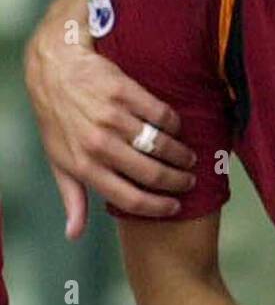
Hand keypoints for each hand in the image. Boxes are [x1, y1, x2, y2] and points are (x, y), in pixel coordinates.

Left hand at [24, 29, 194, 238]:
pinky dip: (174, 124)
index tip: (175, 207)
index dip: (158, 207)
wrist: (55, 71)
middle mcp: (99, 144)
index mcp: (84, 166)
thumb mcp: (59, 162)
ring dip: (180, 154)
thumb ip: (72, 198)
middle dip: (177, 181)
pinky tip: (177, 128)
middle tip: (188, 180)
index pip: (129, 198)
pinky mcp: (124, 92)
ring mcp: (112, 117)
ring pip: (160, 143)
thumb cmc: (57, 120)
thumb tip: (75, 234)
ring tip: (188, 157)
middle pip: (151, 173)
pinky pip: (160, 114)